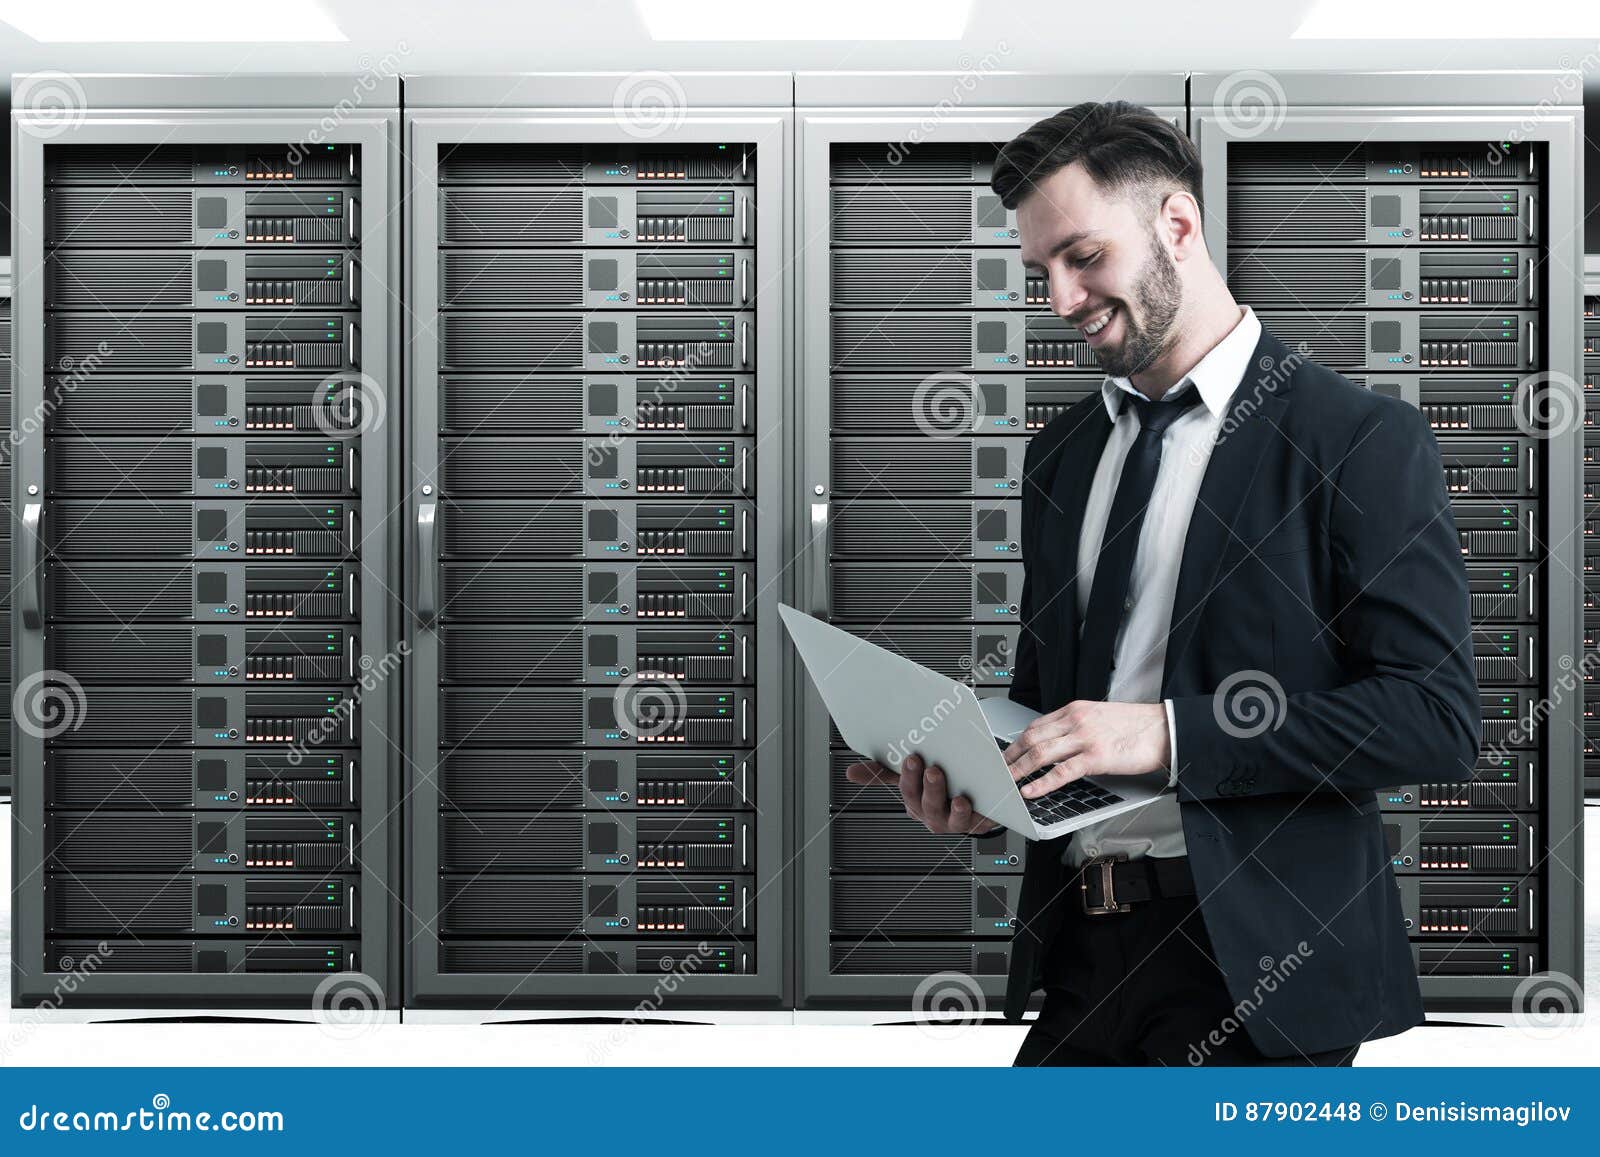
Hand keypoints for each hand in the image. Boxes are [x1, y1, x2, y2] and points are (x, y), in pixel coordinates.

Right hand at [844, 754, 1001, 835]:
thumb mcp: (915, 776)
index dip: (908, 776)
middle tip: (931, 768)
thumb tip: (850, 773)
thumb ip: (886, 772)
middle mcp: (933, 816)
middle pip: (926, 804)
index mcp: (916, 803)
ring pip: (950, 817)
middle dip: (928, 787)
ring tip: (954, 789)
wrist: (985, 794)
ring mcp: (955, 822)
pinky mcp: (979, 824)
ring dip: (951, 804)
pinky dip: (970, 813)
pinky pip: (975, 823)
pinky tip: (967, 801)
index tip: (911, 758)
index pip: (907, 790)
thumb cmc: (946, 783)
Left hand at [1001, 700, 1169, 798]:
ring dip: (1018, 769)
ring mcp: (1085, 737)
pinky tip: (1030, 790)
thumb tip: (1057, 743)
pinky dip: (1042, 782)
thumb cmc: (1136, 726)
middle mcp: (1076, 720)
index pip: (1035, 725)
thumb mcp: (1099, 717)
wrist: (1165, 729)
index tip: (1005, 754)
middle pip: (1031, 737)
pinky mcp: (1096, 756)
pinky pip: (1062, 771)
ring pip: (1040, 753)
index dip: (1016, 742)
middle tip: (997, 770)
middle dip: (1010, 756)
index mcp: (1075, 710)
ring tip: (1006, 782)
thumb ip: (1076, 726)